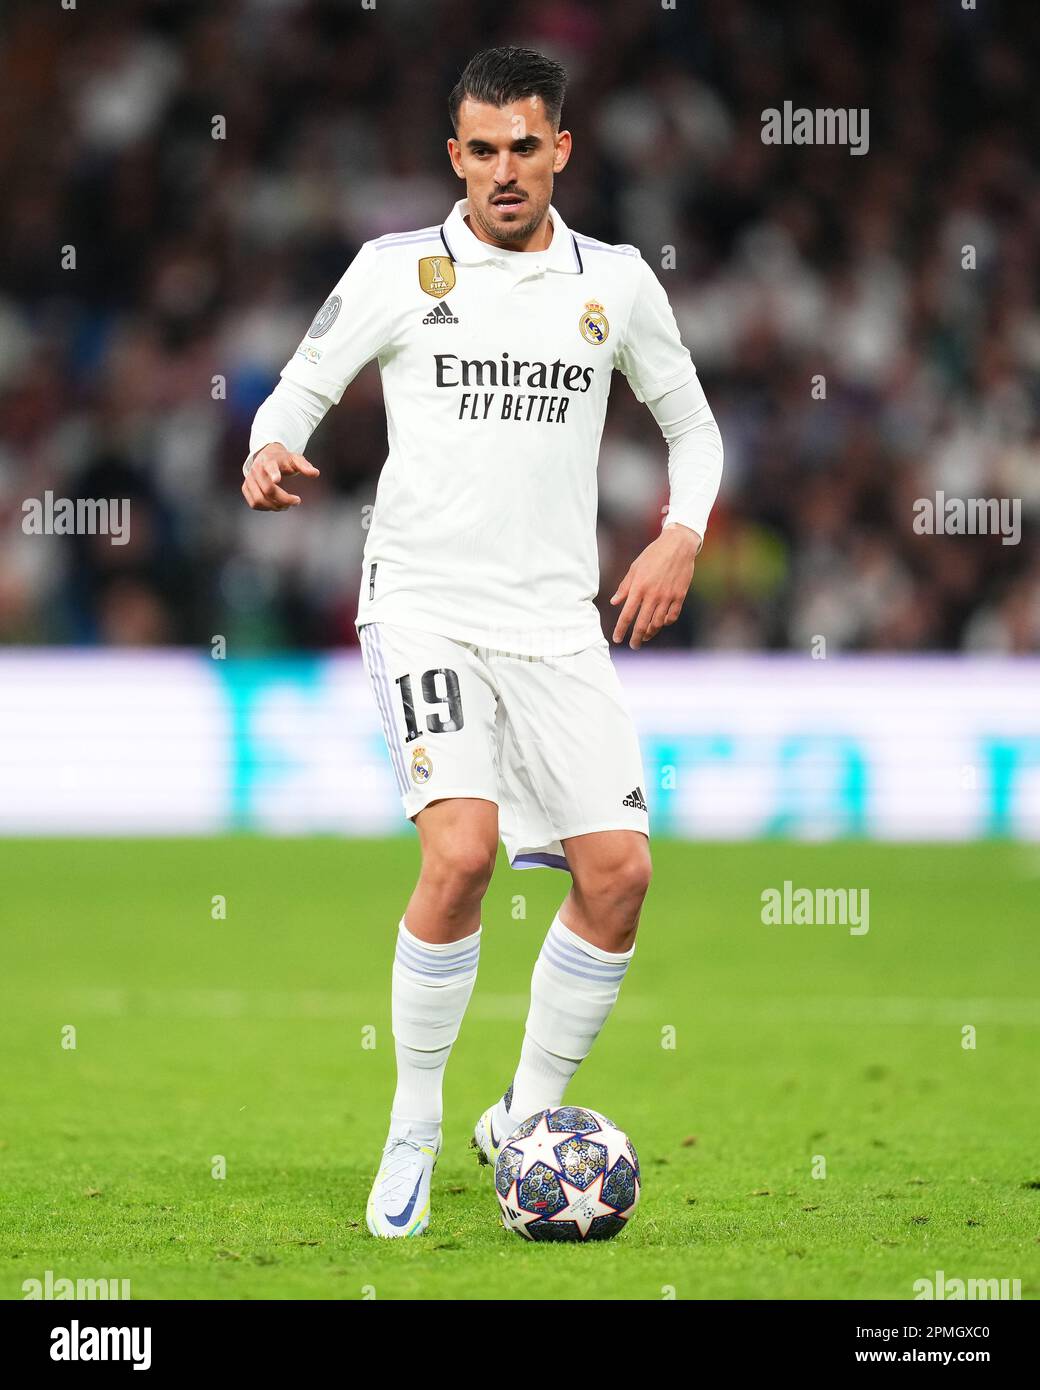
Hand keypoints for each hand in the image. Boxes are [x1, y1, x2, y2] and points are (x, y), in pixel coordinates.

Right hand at [241, 442, 319, 510]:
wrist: (267, 455)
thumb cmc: (284, 459)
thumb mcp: (296, 459)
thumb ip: (305, 466)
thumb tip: (316, 473)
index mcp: (269, 461)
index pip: (270, 467)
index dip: (273, 473)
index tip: (277, 479)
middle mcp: (256, 470)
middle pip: (268, 490)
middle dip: (284, 499)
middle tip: (297, 501)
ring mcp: (249, 479)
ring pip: (259, 500)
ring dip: (274, 506)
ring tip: (286, 505)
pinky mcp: (246, 488)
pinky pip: (254, 504)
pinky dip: (266, 508)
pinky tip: (276, 505)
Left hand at [609, 524, 699, 648]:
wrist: (678, 546)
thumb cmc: (653, 555)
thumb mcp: (635, 568)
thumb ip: (625, 587)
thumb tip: (614, 602)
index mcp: (639, 588)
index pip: (627, 615)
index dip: (621, 630)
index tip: (617, 639)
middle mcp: (653, 595)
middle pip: (642, 625)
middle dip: (636, 639)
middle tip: (634, 645)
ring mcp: (668, 597)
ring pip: (658, 623)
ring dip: (651, 632)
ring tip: (646, 636)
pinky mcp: (680, 596)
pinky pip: (672, 616)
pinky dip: (666, 622)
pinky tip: (661, 623)